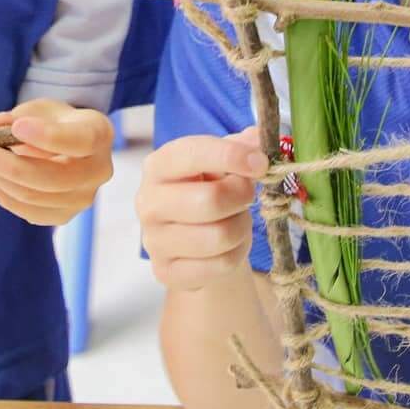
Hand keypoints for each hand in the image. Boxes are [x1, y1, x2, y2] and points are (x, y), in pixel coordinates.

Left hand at [0, 99, 114, 226]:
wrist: (68, 145)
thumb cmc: (56, 121)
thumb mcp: (41, 109)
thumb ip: (19, 115)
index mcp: (100, 135)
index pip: (79, 141)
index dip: (48, 137)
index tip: (17, 127)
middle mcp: (98, 172)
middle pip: (54, 179)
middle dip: (11, 166)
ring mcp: (81, 199)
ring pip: (33, 198)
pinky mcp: (61, 216)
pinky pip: (24, 210)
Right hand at [136, 129, 267, 290]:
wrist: (190, 241)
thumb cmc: (206, 191)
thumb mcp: (220, 164)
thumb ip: (240, 146)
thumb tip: (258, 137)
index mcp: (158, 166)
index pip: (192, 154)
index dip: (230, 155)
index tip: (261, 163)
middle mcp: (148, 202)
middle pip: (210, 199)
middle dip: (242, 197)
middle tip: (248, 196)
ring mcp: (154, 240)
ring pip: (219, 236)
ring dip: (242, 228)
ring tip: (238, 221)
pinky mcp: (166, 271)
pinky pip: (219, 265)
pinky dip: (237, 255)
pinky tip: (231, 246)